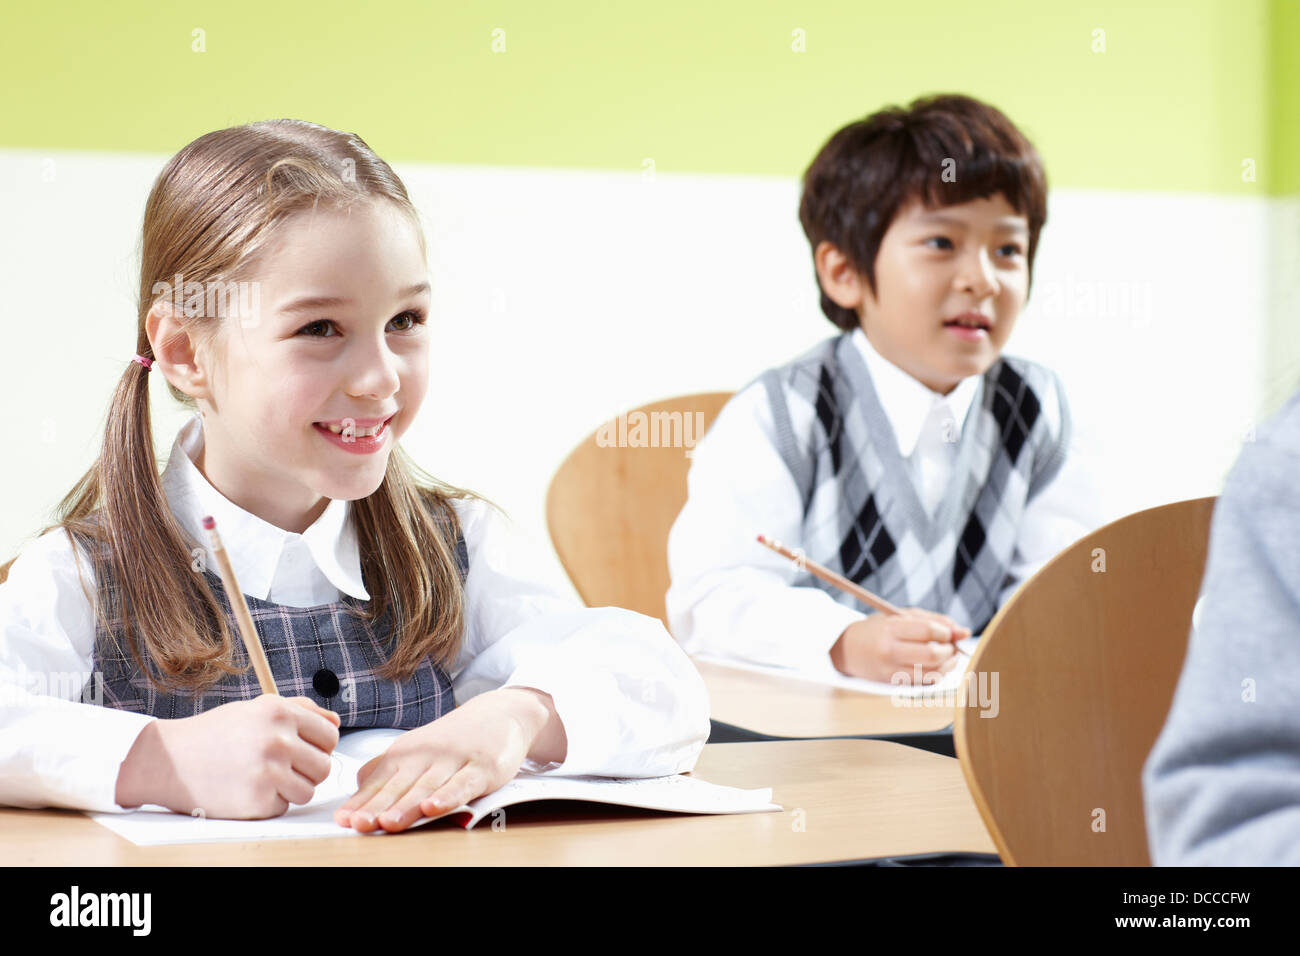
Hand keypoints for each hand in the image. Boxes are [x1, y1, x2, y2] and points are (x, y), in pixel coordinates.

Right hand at [115, 695, 340, 818]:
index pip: (330, 736)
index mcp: (280, 712)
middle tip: (280, 768)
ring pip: (309, 791)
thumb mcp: (256, 708)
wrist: (167, 760)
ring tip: (264, 779)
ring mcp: (269, 772)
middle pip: (324, 767)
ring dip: (291, 790)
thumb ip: (299, 710)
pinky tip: (247, 790)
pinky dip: (270, 804)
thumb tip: (336, 722)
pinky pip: (284, 807)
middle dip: (307, 770)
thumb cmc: (215, 733)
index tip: (301, 750)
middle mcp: (278, 739)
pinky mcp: (258, 801)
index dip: (319, 747)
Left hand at [334, 687, 564, 832]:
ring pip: (427, 787)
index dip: (360, 802)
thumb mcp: (415, 749)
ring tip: (388, 824)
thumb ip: (385, 770)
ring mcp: (454, 761)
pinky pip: (463, 785)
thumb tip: (355, 791)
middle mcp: (425, 756)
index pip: (378, 782)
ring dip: (407, 806)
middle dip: (377, 807)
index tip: (343, 821)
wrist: (499, 713)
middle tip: (359, 825)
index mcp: (404, 753)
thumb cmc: (452, 740)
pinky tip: (434, 807)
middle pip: (398, 786)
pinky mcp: (482, 768)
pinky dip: (448, 796)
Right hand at [829, 607, 970, 683]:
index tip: (948, 632)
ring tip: (948, 656)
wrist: (847, 649)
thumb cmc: (878, 629)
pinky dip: (937, 675)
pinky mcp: (893, 684)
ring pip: (933, 673)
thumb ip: (934, 620)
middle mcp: (889, 651)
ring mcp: (891, 670)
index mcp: (890, 628)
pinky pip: (925, 683)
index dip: (946, 632)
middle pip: (933, 655)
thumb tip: (964, 632)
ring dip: (948, 665)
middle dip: (950, 651)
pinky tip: (936, 666)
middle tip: (951, 646)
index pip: (928, 631)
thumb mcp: (901, 616)